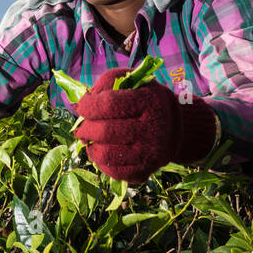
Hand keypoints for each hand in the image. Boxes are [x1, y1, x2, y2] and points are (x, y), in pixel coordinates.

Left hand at [72, 67, 217, 183]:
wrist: (172, 127)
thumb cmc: (144, 99)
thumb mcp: (132, 81)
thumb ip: (107, 83)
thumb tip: (79, 104)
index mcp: (151, 102)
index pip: (108, 104)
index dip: (88, 105)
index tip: (83, 106)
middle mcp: (154, 129)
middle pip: (104, 131)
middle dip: (85, 128)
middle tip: (83, 125)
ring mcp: (150, 154)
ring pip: (104, 154)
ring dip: (90, 145)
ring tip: (90, 138)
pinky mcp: (144, 171)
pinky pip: (111, 171)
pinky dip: (100, 161)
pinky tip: (102, 149)